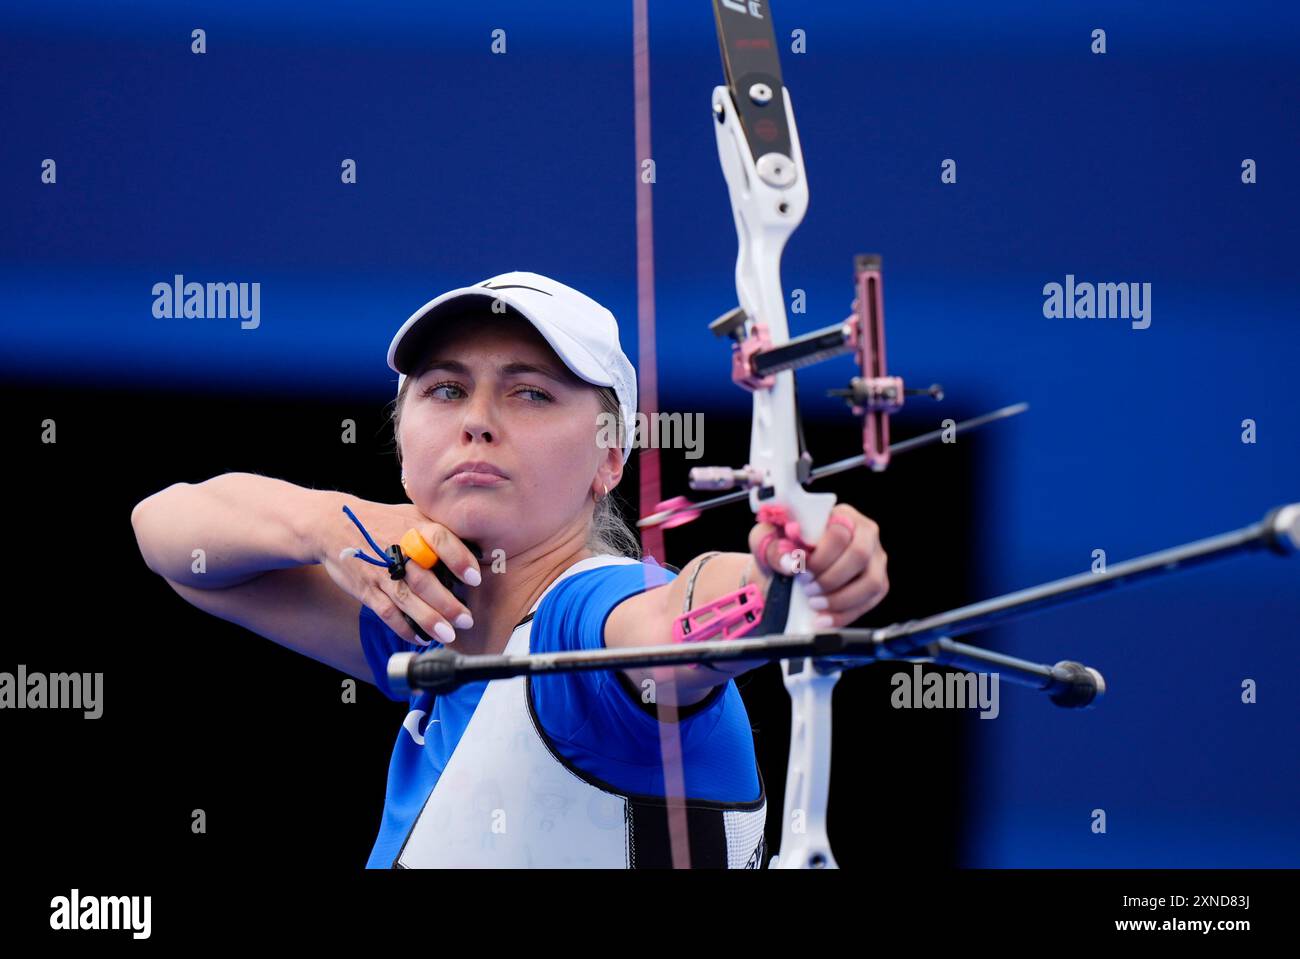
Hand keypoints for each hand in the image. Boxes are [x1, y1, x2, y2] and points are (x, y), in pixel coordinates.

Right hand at [317, 500, 481, 645]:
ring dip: (428, 619)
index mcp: (414, 527)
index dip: (458, 558)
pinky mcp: (367, 589)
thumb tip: (480, 547)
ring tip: (448, 635)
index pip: (440, 539)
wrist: (335, 525)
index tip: (474, 578)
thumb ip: (441, 529)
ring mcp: (381, 571)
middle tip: (466, 619)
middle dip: (447, 603)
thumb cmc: (385, 521)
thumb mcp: (413, 514)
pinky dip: (403, 627)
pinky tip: (420, 637)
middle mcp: (397, 549)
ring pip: (406, 599)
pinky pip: (386, 611)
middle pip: (424, 578)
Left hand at [747, 503, 888, 629]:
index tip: (801, 570)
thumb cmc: (781, 549)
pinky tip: (822, 619)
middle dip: (831, 578)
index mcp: (840, 515)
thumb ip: (773, 548)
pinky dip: (845, 615)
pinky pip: (870, 602)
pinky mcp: (877, 583)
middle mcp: (864, 533)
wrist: (787, 570)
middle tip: (807, 588)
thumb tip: (791, 563)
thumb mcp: (767, 541)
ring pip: (872, 582)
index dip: (820, 557)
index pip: (839, 533)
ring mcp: (875, 559)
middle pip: (860, 556)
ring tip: (814, 603)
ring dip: (840, 599)